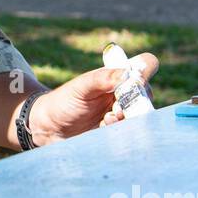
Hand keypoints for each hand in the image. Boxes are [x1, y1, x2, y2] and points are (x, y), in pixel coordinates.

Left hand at [29, 53, 158, 144]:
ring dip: (127, 118)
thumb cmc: (63, 102)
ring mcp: (124, 113)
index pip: (145, 66)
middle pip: (147, 95)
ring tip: (107, 119)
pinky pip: (132, 132)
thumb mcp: (80, 87)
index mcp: (117, 77)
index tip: (132, 83)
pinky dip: (120, 130)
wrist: (50, 129)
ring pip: (142, 115)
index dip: (144, 72)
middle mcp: (125, 94)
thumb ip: (101, 79)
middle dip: (136, 102)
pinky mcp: (119, 132)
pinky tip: (103, 128)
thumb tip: (127, 74)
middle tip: (117, 108)